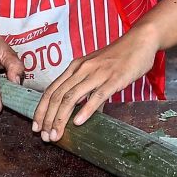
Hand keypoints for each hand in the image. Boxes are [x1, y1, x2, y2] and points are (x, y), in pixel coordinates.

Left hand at [32, 27, 159, 141]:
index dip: (41, 110)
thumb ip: (85, 85)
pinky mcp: (114, 79)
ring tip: (56, 134)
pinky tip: (78, 122)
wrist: (140, 40)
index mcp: (75, 66)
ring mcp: (98, 73)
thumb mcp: (96, 67)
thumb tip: (78, 108)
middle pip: (57, 96)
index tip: (36, 126)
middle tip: (44, 136)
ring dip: (61, 118)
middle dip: (48, 118)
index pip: (51, 90)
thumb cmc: (120, 56)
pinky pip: (97, 95)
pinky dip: (85, 110)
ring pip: (72, 97)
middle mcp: (82, 69)